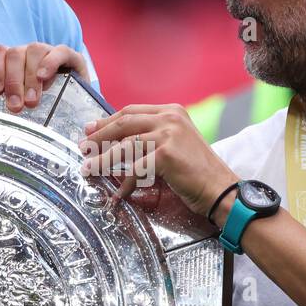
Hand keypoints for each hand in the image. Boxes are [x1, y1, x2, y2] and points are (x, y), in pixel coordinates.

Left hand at [0, 43, 89, 113]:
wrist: (78, 101)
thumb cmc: (46, 102)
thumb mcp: (26, 101)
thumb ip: (13, 101)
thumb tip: (0, 116)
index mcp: (14, 60)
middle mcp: (29, 52)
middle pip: (15, 54)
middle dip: (13, 82)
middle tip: (15, 105)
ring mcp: (49, 51)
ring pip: (34, 51)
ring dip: (30, 77)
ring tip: (31, 101)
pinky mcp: (71, 56)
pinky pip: (60, 52)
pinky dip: (50, 63)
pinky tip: (44, 77)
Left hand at [81, 104, 238, 217]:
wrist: (221, 189)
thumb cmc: (198, 172)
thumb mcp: (175, 145)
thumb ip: (151, 138)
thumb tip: (118, 143)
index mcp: (172, 111)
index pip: (131, 111)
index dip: (107, 120)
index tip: (90, 129)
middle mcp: (170, 118)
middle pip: (124, 123)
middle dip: (100, 136)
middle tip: (83, 147)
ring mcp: (168, 134)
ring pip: (124, 145)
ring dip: (103, 159)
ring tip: (88, 168)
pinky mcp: (166, 154)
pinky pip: (135, 168)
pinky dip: (124, 183)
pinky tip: (117, 194)